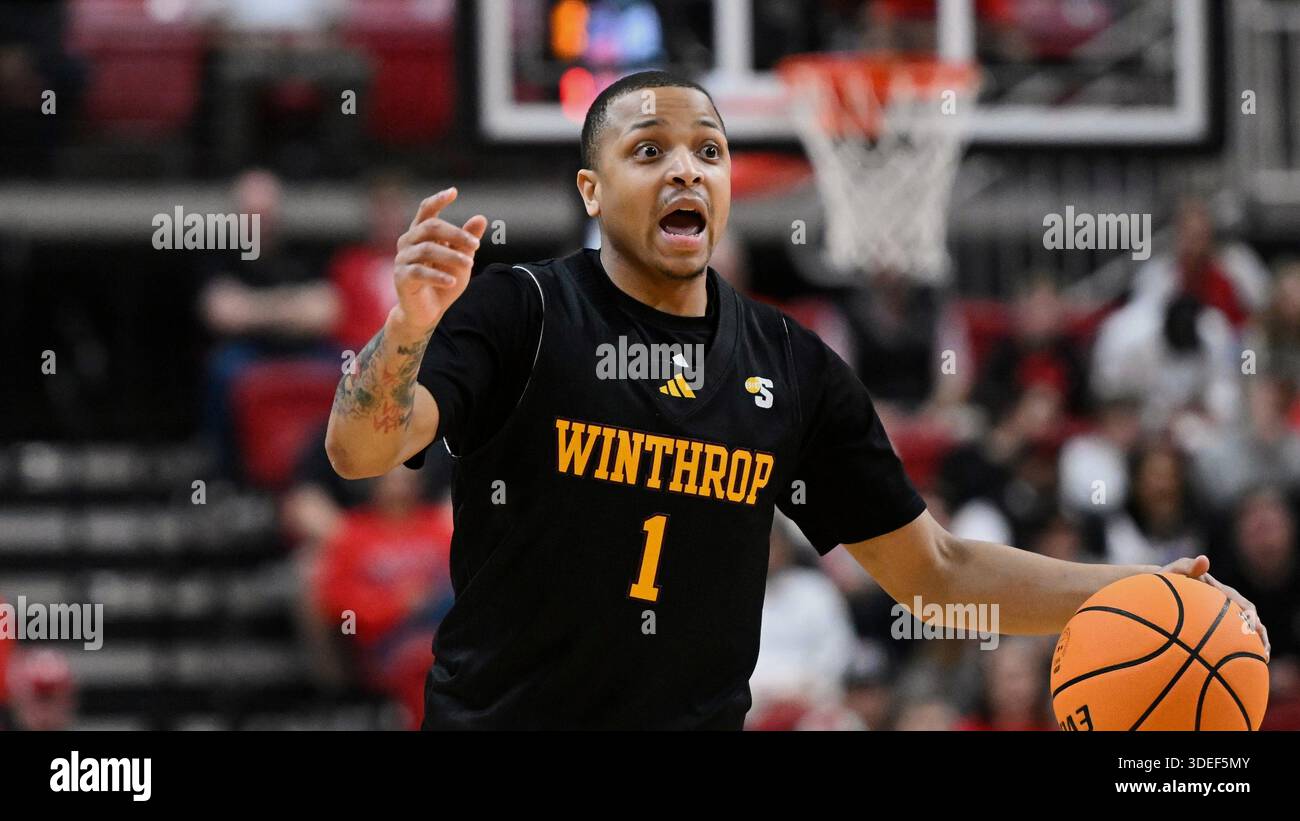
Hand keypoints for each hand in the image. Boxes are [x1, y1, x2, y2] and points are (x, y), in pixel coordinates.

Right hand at [391, 187, 487, 335]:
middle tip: (476, 245)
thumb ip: (467, 240)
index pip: (426, 210)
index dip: (438, 200)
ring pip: (427, 249)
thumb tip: (481, 218)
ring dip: (451, 255)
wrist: (427, 312)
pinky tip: (452, 281)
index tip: (454, 192)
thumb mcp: (461, 260)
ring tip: (469, 264)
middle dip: (456, 233)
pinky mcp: (401, 277)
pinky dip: (438, 276)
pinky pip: (419, 272)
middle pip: (431, 227)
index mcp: (420, 233)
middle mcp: (408, 242)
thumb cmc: (443, 282)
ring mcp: (402, 259)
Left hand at [1161, 554, 1269, 660]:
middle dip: (1260, 633)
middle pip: (1250, 619)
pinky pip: (1229, 638)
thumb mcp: (1172, 571)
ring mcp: (1220, 614)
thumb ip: (1186, 566)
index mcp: (1220, 591)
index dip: (1250, 616)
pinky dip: (1238, 649)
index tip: (1252, 628)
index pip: (1242, 604)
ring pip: (1244, 630)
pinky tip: (1235, 667)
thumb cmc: (1164, 580)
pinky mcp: (1214, 625)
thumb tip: (1204, 559)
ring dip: (1255, 643)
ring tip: (1262, 660)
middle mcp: (1225, 603)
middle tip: (1264, 651)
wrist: (1155, 589)